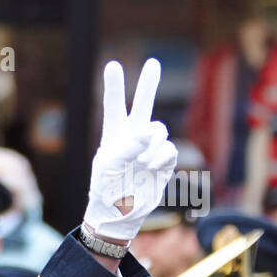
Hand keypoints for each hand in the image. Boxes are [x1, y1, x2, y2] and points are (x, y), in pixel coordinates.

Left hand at [83, 58, 178, 243]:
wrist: (119, 214)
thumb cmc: (107, 190)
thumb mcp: (111, 167)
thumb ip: (128, 146)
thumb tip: (148, 132)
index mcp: (113, 136)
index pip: (114, 106)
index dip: (115, 86)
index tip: (113, 66)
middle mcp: (132, 137)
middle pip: (142, 105)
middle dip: (148, 85)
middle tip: (153, 62)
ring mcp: (149, 148)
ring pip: (159, 130)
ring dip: (152, 143)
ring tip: (141, 161)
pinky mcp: (163, 161)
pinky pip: (168, 149)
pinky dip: (160, 157)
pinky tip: (151, 167)